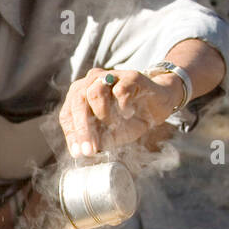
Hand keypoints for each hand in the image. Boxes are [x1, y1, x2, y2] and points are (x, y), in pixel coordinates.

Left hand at [59, 67, 181, 157]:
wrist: (160, 103)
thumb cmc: (131, 118)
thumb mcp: (112, 133)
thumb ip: (98, 138)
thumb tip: (84, 151)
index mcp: (81, 95)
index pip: (68, 113)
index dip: (72, 134)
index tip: (78, 153)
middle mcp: (92, 82)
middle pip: (78, 101)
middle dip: (83, 129)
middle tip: (90, 150)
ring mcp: (110, 76)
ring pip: (94, 93)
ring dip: (103, 115)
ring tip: (115, 123)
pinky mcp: (130, 76)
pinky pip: (119, 91)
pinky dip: (123, 107)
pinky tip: (128, 113)